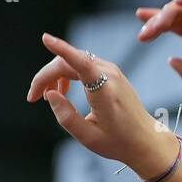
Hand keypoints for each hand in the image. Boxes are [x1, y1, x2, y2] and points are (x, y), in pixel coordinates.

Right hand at [26, 33, 180, 180]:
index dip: (60, 48)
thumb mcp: (88, 136)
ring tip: (49, 96)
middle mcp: (110, 75)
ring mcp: (113, 71)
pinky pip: (84, 66)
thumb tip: (50, 94)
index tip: (45, 38)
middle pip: (69, 62)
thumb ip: (65, 116)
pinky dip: (69, 74)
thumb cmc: (119, 142)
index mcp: (105, 91)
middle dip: (46, 76)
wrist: (147, 141)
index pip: (80, 62)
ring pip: (75, 62)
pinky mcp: (113, 73)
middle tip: (34, 97)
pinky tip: (64, 91)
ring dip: (57, 75)